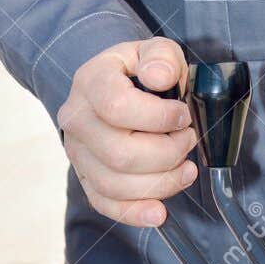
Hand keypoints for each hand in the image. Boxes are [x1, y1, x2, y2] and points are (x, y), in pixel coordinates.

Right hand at [56, 38, 197, 227]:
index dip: (158, 117)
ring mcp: (77, 152)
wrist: (115, 85)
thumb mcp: (156, 51)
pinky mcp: (85, 177)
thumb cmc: (140, 70)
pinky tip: (159, 212)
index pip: (117, 106)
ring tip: (187, 169)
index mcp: (91, 82)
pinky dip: (134, 213)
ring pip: (114, 183)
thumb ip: (162, 57)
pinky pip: (104, 203)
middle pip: (119, 153)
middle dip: (166, 153)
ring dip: (160, 183)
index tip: (183, 115)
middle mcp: (75, 119)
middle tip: (188, 139)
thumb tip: (160, 76)